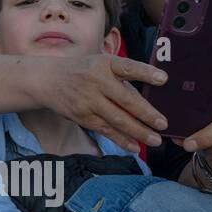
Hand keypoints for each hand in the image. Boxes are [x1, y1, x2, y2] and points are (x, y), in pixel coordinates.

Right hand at [44, 54, 168, 151]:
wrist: (46, 80)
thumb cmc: (81, 71)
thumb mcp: (99, 64)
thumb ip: (120, 78)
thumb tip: (147, 98)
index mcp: (104, 64)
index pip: (127, 67)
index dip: (146, 73)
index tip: (164, 79)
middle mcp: (96, 81)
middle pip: (126, 100)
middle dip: (147, 113)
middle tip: (163, 124)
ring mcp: (88, 100)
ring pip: (118, 119)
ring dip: (138, 131)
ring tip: (155, 140)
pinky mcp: (82, 116)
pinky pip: (106, 130)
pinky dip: (121, 139)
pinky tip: (135, 146)